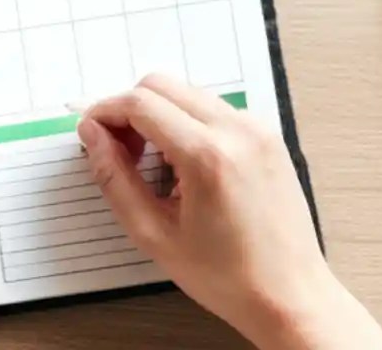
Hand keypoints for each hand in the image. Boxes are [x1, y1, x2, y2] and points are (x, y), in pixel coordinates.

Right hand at [74, 74, 381, 349]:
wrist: (291, 296)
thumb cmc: (226, 277)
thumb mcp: (153, 234)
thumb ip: (114, 178)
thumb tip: (92, 135)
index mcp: (208, 156)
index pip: (140, 103)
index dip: (105, 112)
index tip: (90, 133)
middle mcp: (237, 131)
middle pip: (162, 85)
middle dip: (129, 109)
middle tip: (119, 150)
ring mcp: (257, 129)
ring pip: (187, 93)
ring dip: (158, 114)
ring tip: (151, 163)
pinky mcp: (267, 136)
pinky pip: (212, 109)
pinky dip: (186, 122)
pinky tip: (182, 165)